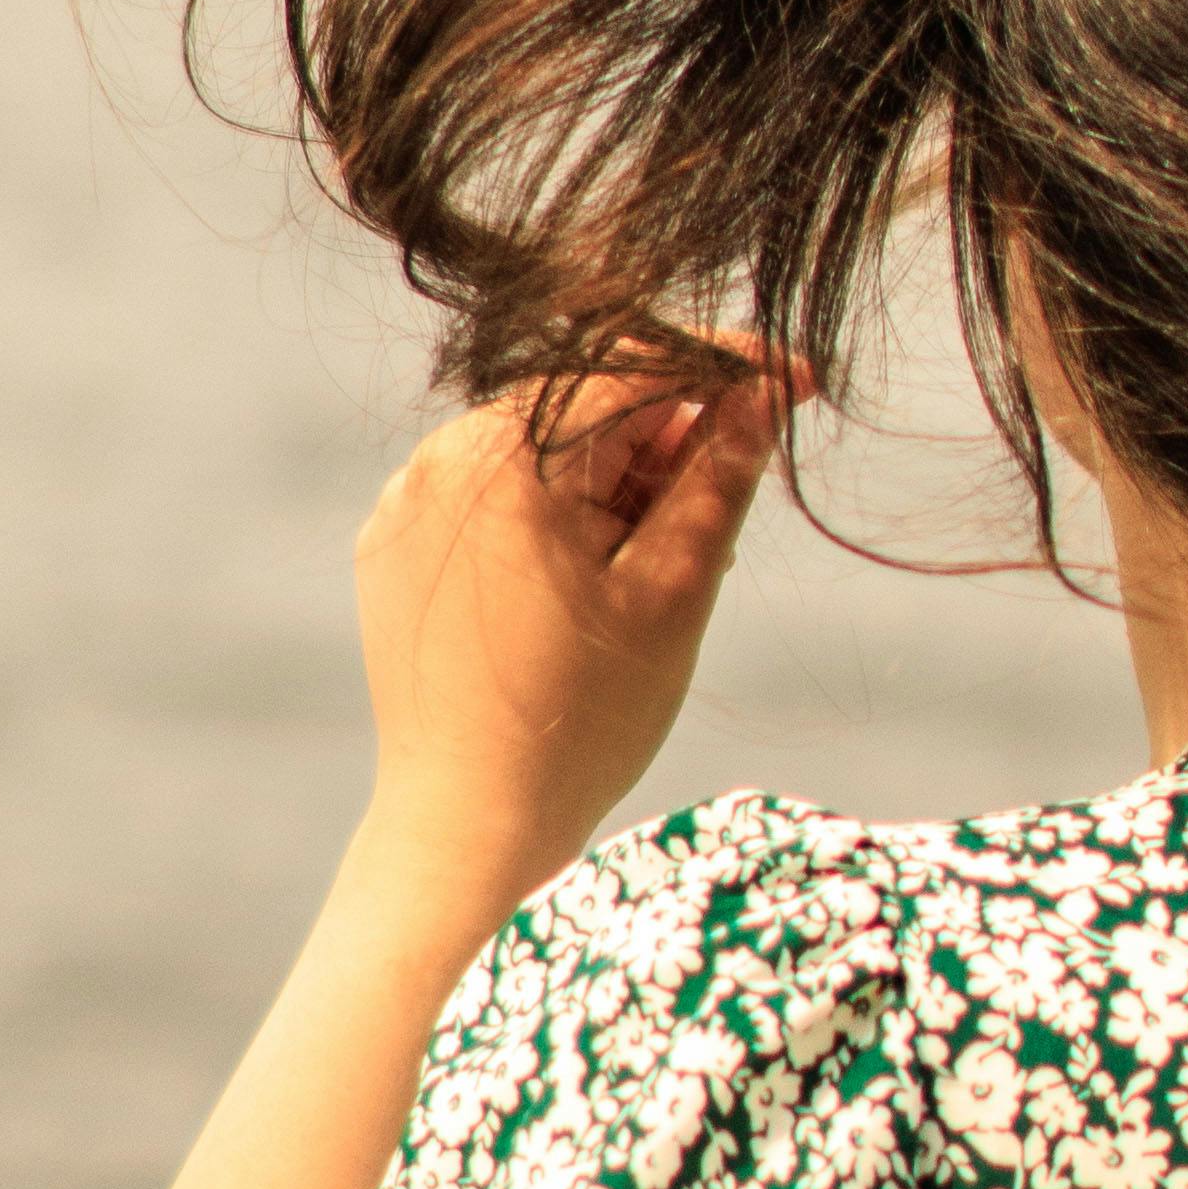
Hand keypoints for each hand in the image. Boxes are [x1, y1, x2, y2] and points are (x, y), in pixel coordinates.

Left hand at [352, 367, 788, 910]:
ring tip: (655, 564)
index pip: (632, 365)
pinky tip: (592, 583)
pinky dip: (553, 514)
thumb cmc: (582, 719)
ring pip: (538, 450)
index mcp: (506, 456)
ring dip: (613, 478)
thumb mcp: (673, 591)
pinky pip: (490, 497)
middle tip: (732, 491)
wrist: (470, 823)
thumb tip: (762, 394)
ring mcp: (407, 503)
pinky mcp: (394, 549)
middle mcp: (439, 460)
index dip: (724, 365)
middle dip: (668, 434)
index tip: (792, 383)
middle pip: (582, 403)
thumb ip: (719, 477)